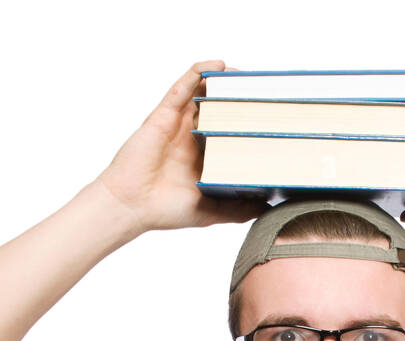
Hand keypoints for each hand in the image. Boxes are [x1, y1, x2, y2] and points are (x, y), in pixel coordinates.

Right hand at [92, 60, 268, 234]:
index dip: (248, 121)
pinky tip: (217, 64)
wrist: (132, 207)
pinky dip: (198, 72)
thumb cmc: (165, 211)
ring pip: (203, 92)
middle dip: (239, 97)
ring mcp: (178, 123)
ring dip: (223, 80)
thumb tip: (270, 207)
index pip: (230, 131)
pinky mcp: (163, 115)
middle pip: (219, 108)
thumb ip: (239, 208)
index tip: (273, 115)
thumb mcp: (212, 211)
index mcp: (204, 156)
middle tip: (264, 90)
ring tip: (245, 74)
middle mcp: (192, 136)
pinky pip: (182, 87)